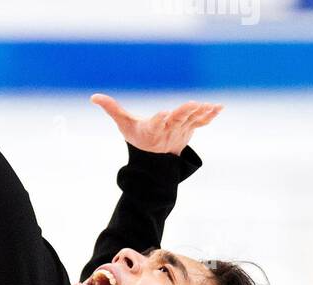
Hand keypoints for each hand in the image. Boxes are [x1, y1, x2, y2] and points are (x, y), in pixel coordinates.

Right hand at [89, 94, 221, 155]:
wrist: (156, 159)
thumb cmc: (138, 138)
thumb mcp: (124, 125)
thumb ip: (111, 109)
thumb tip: (93, 97)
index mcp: (152, 129)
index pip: (155, 123)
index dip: (160, 119)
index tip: (163, 114)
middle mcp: (168, 131)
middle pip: (177, 120)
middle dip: (185, 112)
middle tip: (193, 105)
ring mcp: (181, 130)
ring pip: (192, 120)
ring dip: (202, 113)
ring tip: (210, 106)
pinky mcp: (190, 128)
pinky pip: (201, 122)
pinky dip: (210, 115)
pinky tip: (219, 107)